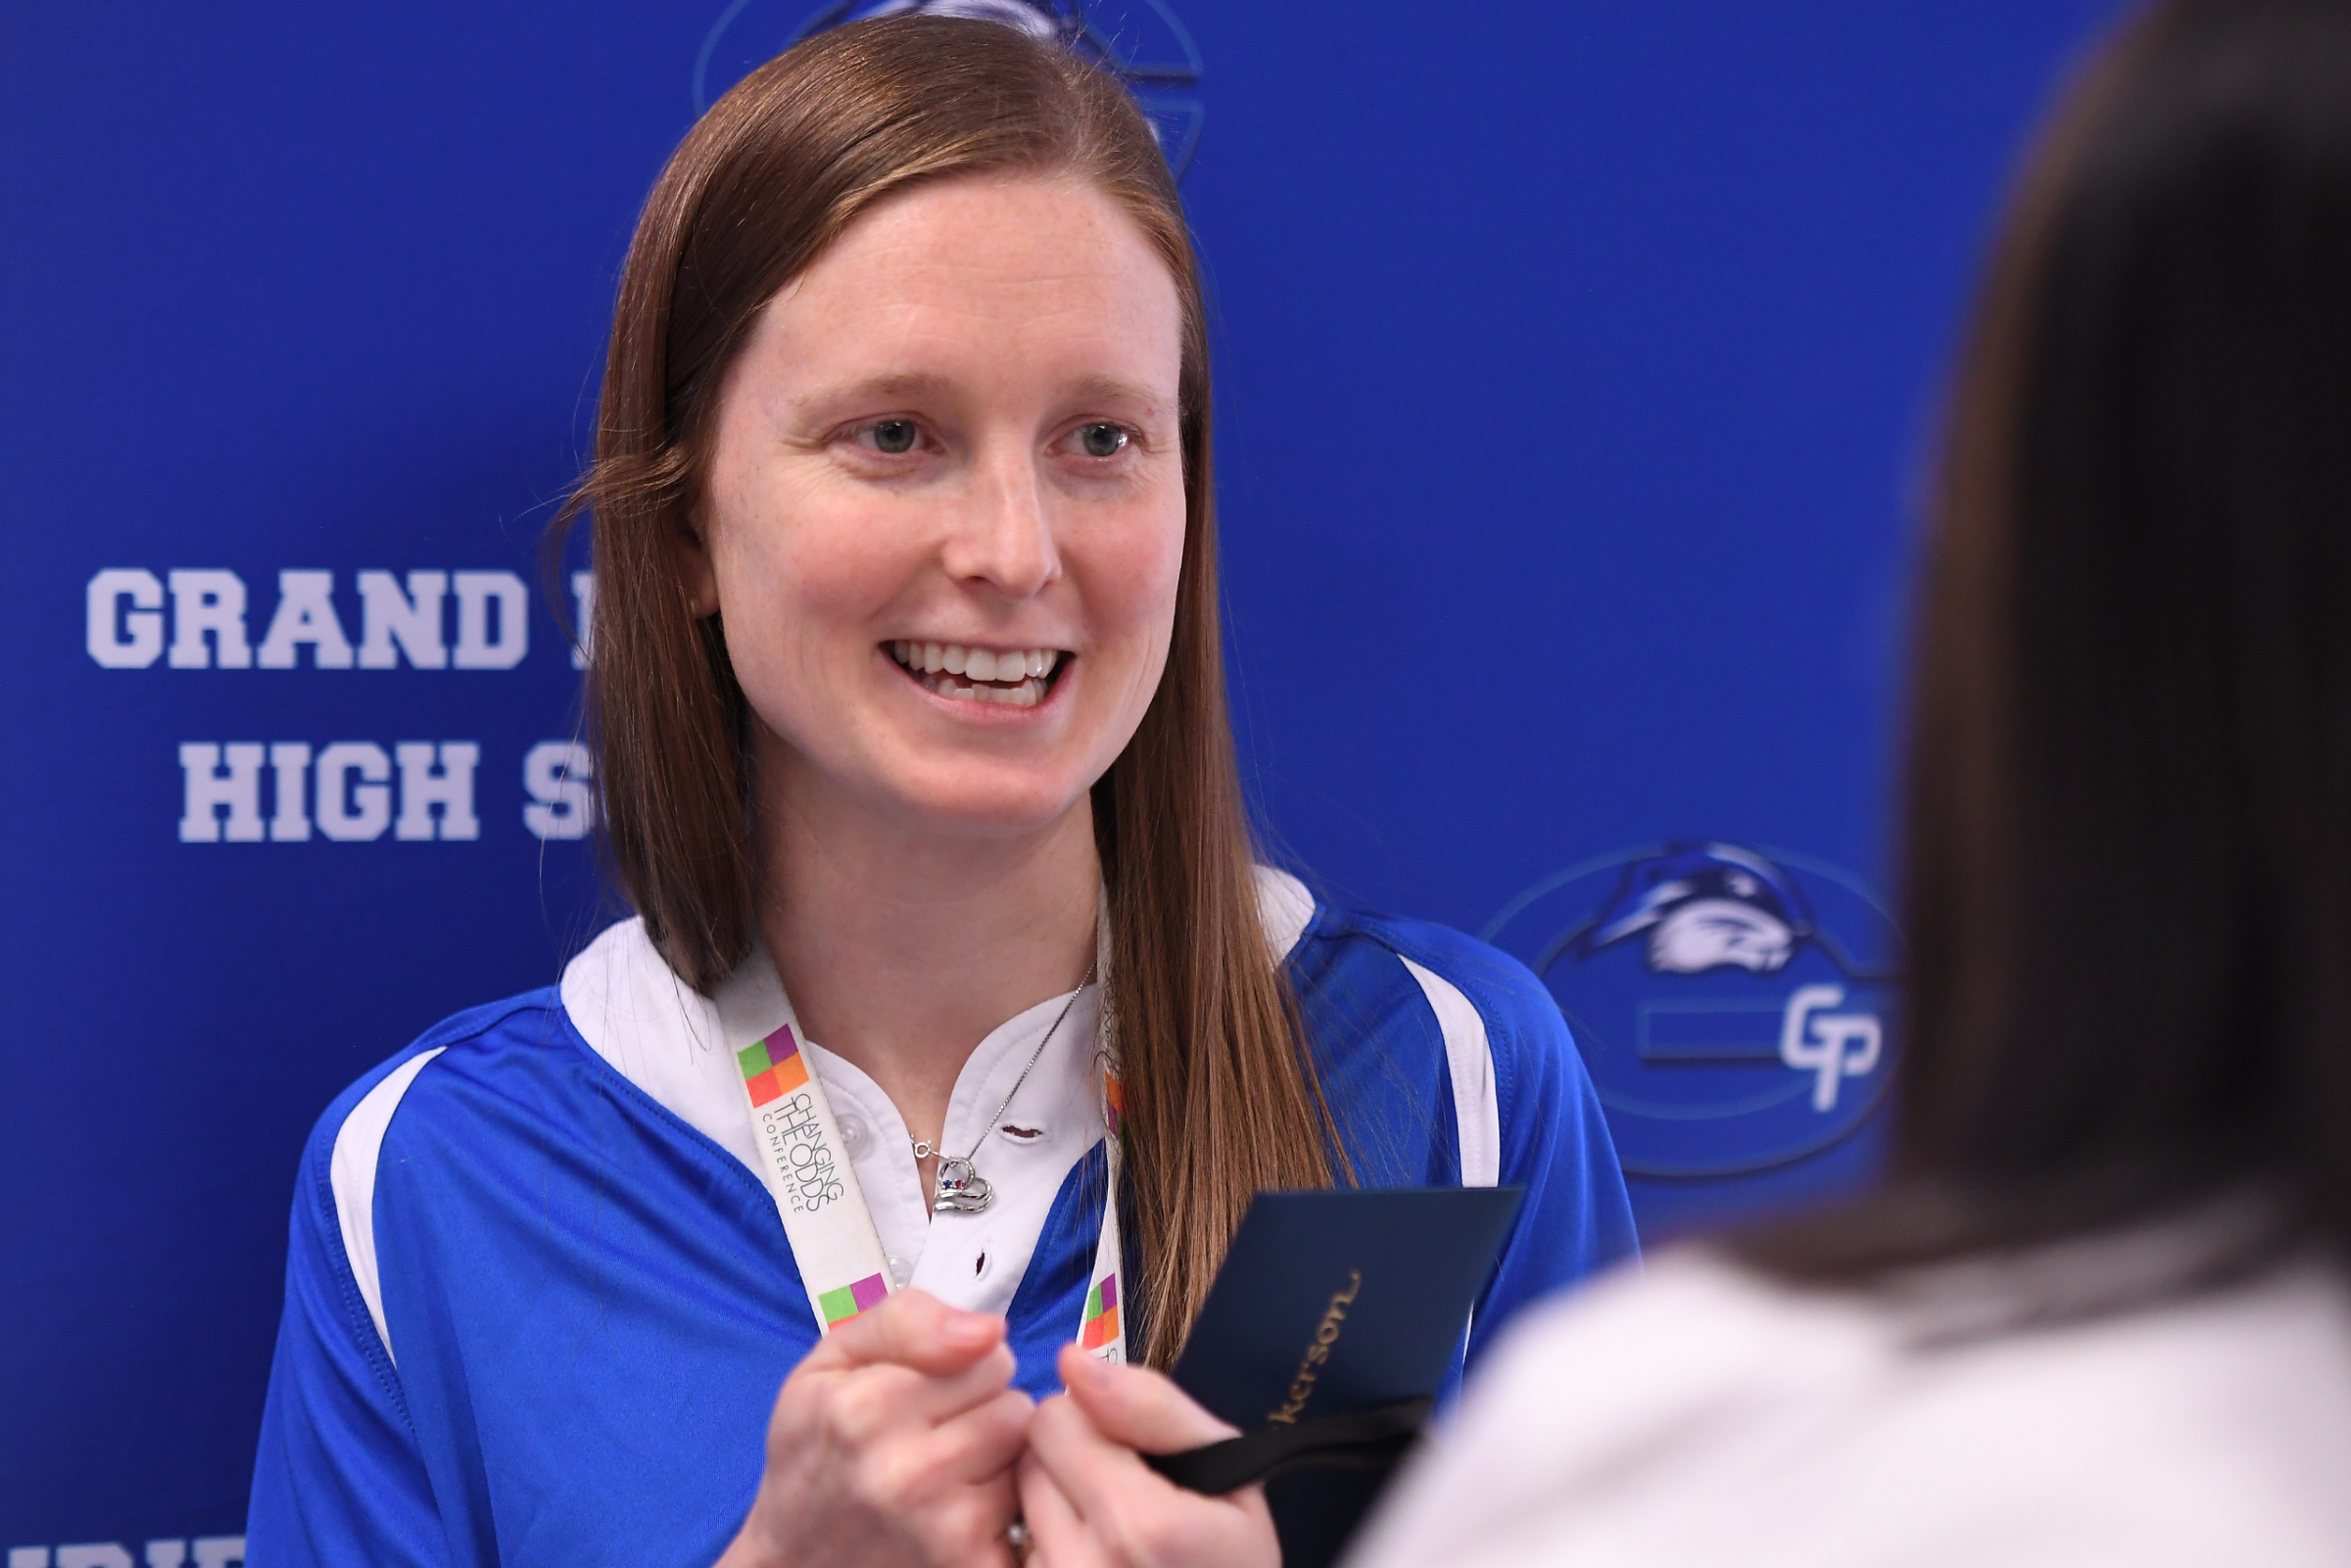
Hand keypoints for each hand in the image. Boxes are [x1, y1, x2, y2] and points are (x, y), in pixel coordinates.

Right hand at [718, 1289, 1035, 1567]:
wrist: (797, 1558)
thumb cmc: (816, 1454)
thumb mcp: (831, 1362)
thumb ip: (908, 1320)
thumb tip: (988, 1329)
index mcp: (863, 1409)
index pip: (988, 1354)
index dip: (964, 1367)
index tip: (926, 1390)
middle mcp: (901, 1471)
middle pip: (1014, 1404)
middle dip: (985, 1412)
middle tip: (934, 1436)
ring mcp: (939, 1525)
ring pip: (1026, 1454)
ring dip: (999, 1459)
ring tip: (947, 1473)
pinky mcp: (968, 1562)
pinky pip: (1031, 1505)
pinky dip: (1008, 1505)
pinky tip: (963, 1509)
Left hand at [1016, 1344, 1280, 1567]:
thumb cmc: (1233, 1552)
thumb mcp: (1223, 1463)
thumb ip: (1150, 1405)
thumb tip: (1071, 1358)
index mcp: (1134, 1524)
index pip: (1053, 1420)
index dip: (1090, 1420)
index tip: (1128, 1448)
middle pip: (1028, 1462)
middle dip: (1068, 1461)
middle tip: (1119, 1490)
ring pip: (1017, 1504)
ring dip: (1053, 1504)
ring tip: (1105, 1527)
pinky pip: (1015, 1551)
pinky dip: (1045, 1545)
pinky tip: (1090, 1559)